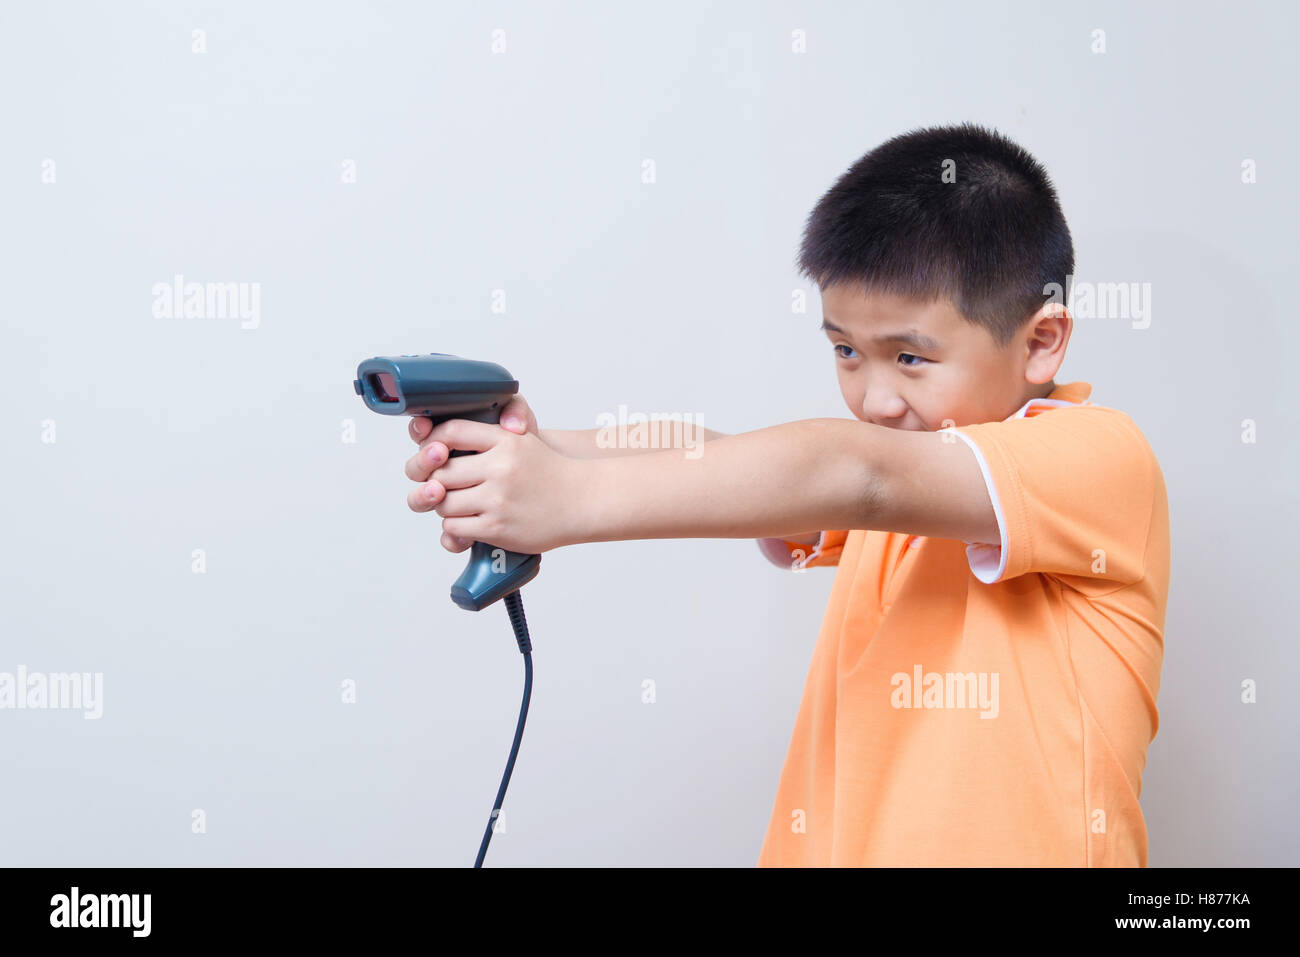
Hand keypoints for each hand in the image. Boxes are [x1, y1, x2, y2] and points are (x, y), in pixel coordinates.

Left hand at [404, 417, 588, 554]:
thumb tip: (437, 445)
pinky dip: (456, 527)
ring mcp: (498, 500)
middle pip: (441, 473)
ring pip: (443, 504)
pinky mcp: (497, 528)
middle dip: (438, 481)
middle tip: (446, 486)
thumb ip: (485, 437)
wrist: (581, 501)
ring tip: (460, 505)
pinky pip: (455, 528)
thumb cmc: (548, 472)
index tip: (434, 452)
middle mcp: (500, 468)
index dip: (433, 442)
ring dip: (446, 507)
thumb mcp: (521, 441)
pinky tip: (470, 522)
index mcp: (505, 440)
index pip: (451, 432)